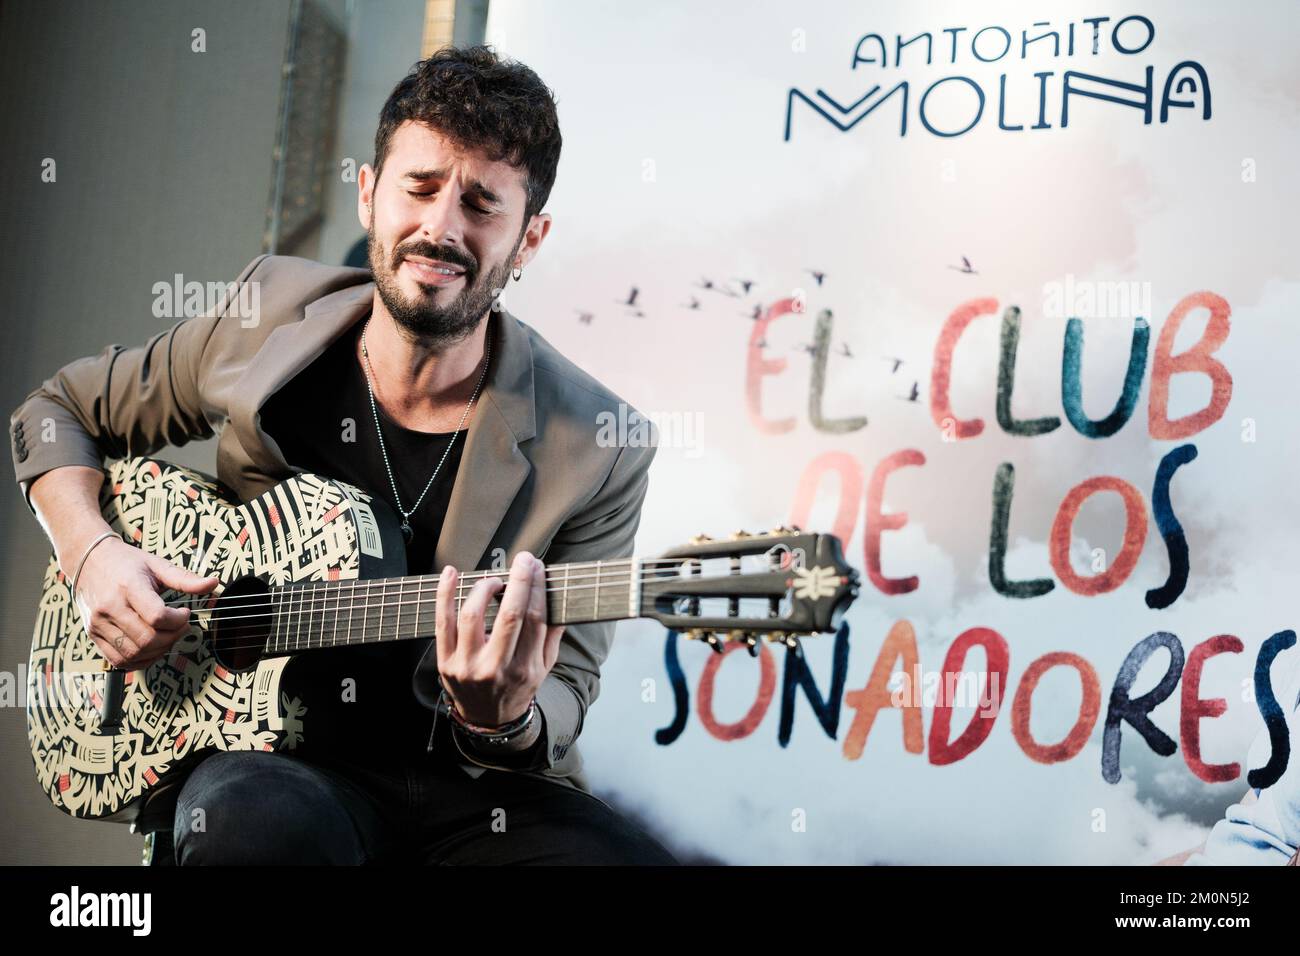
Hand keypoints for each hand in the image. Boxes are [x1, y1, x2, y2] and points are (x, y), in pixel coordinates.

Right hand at [72, 537, 219, 669]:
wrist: (89, 560)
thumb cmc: (126, 562)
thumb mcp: (157, 564)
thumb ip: (185, 578)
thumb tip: (214, 584)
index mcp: (128, 587)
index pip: (156, 616)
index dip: (178, 620)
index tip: (184, 613)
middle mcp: (110, 607)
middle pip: (147, 639)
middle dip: (173, 637)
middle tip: (180, 627)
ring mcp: (99, 623)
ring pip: (134, 653)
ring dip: (159, 650)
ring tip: (167, 636)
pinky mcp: (93, 634)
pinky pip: (119, 660)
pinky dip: (140, 660)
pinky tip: (152, 648)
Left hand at [434, 551, 564, 727]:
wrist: (487, 721)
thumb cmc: (518, 688)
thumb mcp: (543, 668)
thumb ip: (552, 636)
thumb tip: (560, 600)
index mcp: (525, 668)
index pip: (535, 619)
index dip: (537, 588)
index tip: (538, 567)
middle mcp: (497, 667)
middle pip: (509, 615)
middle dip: (519, 581)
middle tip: (524, 560)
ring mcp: (468, 665)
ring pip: (473, 615)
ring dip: (485, 588)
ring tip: (494, 580)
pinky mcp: (446, 661)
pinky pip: (442, 622)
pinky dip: (445, 594)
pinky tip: (450, 574)